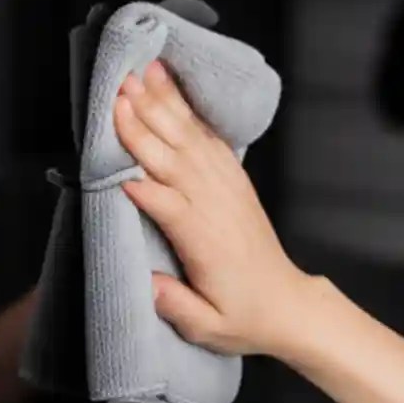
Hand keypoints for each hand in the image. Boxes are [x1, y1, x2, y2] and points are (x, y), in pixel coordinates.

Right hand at [113, 60, 311, 355]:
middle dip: (144, 125)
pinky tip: (167, 86)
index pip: (171, 206)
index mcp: (206, 242)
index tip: (116, 168)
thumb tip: (148, 284)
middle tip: (116, 93)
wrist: (288, 303)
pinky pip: (207, 136)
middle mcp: (216, 206)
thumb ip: (177, 305)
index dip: (145, 188)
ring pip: (189, 139)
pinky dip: (185, 109)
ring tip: (137, 75)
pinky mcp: (233, 178)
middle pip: (175, 159)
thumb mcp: (208, 328)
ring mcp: (227, 187)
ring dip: (161, 105)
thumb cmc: (244, 317)